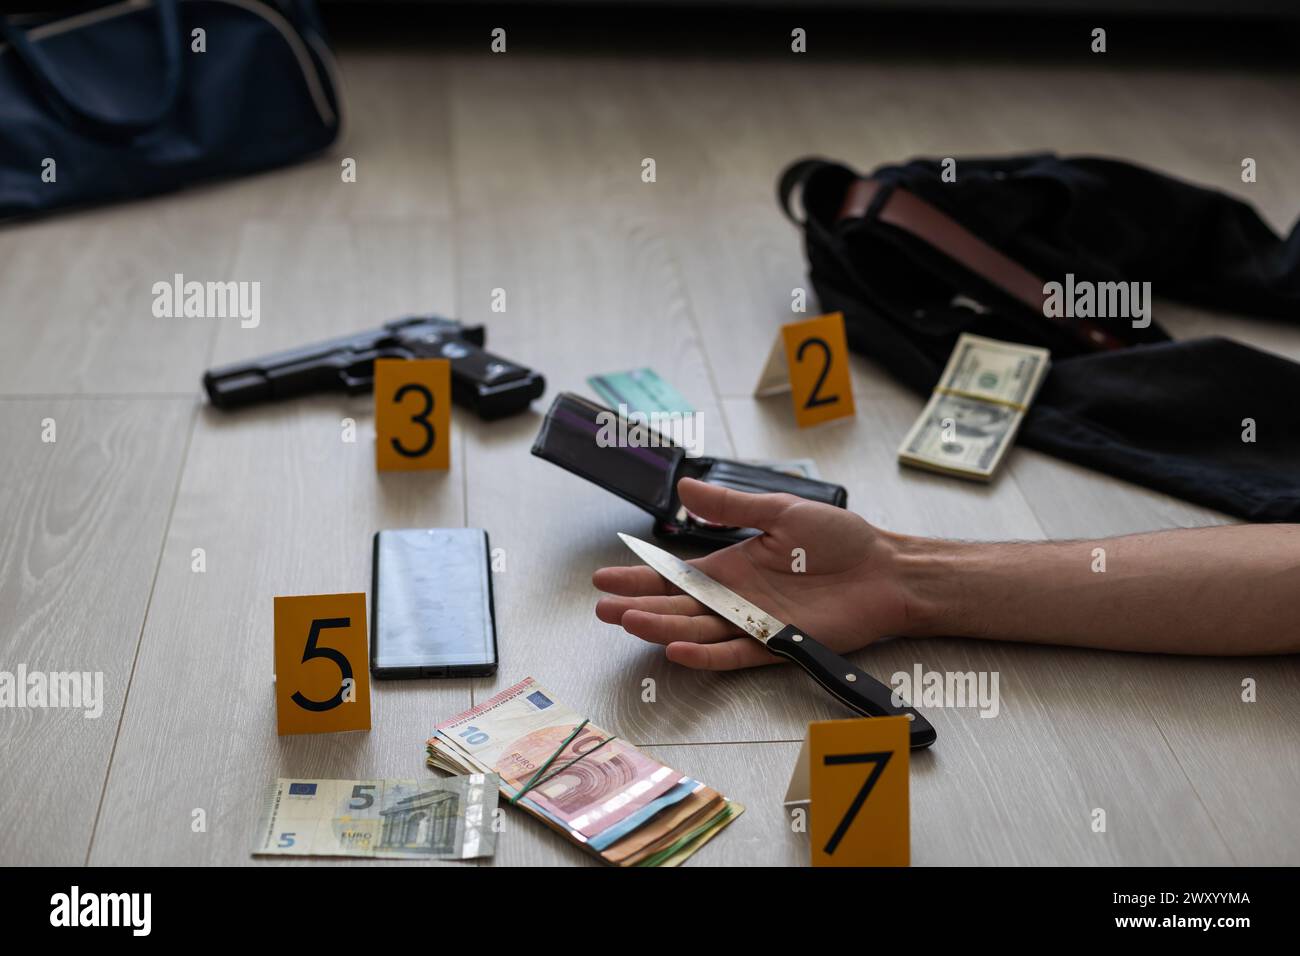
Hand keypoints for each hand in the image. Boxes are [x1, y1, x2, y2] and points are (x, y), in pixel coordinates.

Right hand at [593, 477, 911, 668]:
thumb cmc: (840, 541)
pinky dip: (706, 654)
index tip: (605, 576)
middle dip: (637, 606)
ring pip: (697, 631)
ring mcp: (754, 624)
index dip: (639, 577)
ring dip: (662, 627)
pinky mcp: (777, 645)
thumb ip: (731, 507)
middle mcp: (736, 600)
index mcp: (731, 567)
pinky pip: (735, 653)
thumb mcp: (780, 511)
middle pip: (677, 607)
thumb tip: (685, 489)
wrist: (885, 569)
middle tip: (604, 607)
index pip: (674, 575)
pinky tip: (678, 649)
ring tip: (629, 622)